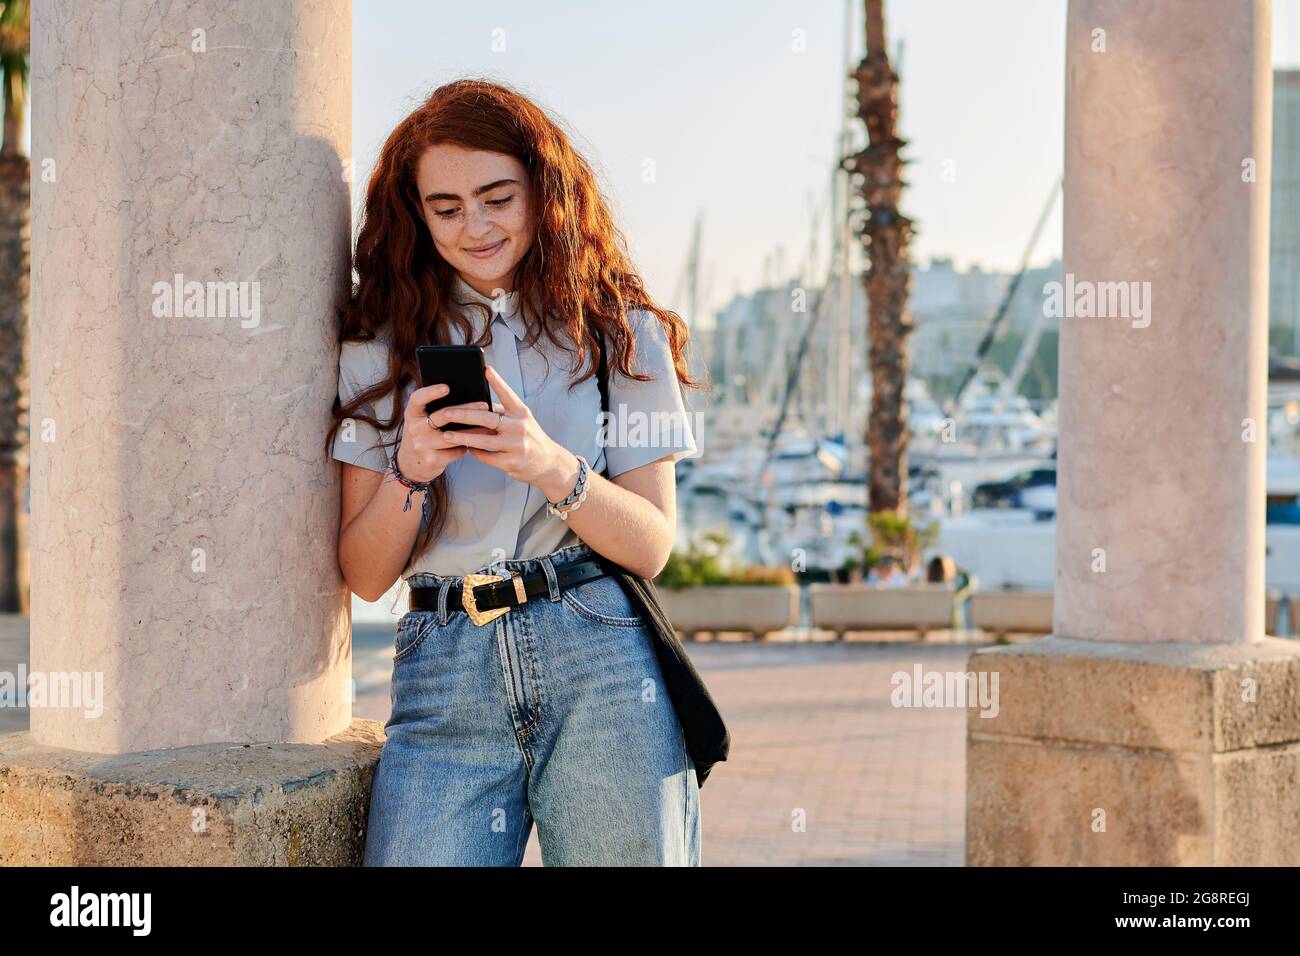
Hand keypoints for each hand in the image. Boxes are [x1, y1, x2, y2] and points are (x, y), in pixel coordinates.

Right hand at [395, 383, 482, 482]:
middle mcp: (414, 429)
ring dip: (474, 431)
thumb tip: (465, 395)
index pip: (417, 399)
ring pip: (453, 436)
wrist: (411, 464)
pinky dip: (467, 446)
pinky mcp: (432, 460)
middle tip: (484, 405)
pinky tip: (477, 442)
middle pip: (443, 416)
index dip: (431, 392)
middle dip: (466, 410)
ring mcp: (422, 445)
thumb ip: (434, 409)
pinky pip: (456, 451)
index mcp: (411, 413)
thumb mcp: (421, 420)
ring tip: (489, 425)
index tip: (447, 387)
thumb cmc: (423, 434)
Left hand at [438, 365, 579, 496]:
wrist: (549, 463)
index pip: (508, 395)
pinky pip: (487, 456)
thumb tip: (477, 404)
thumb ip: (503, 413)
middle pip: (488, 418)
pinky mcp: (512, 462)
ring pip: (484, 440)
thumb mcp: (523, 421)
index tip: (485, 369)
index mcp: (522, 413)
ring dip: (463, 437)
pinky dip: (475, 452)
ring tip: (447, 435)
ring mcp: (516, 445)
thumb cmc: (530, 438)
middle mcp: (520, 427)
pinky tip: (466, 449)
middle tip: (447, 413)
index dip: (497, 382)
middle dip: (464, 415)